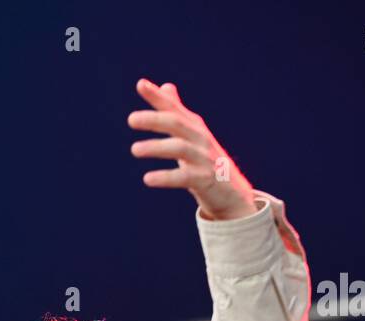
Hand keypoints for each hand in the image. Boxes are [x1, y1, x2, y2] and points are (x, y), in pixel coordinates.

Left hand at [128, 78, 257, 220]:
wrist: (233, 193)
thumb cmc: (207, 161)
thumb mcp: (193, 134)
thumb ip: (177, 112)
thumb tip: (166, 85)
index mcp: (194, 127)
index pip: (174, 108)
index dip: (158, 97)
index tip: (141, 84)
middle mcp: (200, 139)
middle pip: (177, 124)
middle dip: (155, 119)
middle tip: (131, 119)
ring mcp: (204, 159)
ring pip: (180, 148)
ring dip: (156, 147)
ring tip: (134, 149)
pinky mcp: (206, 180)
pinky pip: (185, 177)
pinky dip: (166, 177)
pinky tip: (148, 178)